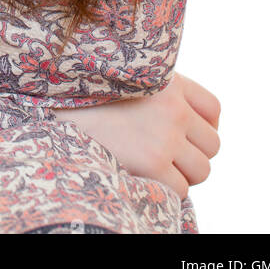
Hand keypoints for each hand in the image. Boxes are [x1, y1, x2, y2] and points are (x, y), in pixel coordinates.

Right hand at [49, 72, 220, 200]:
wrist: (55, 107)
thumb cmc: (88, 96)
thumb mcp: (130, 79)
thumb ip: (160, 93)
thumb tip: (189, 126)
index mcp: (170, 81)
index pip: (213, 109)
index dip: (203, 126)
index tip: (186, 134)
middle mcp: (174, 107)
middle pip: (212, 144)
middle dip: (193, 154)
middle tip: (168, 156)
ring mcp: (166, 137)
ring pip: (202, 170)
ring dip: (183, 174)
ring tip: (156, 168)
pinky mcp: (153, 163)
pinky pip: (181, 189)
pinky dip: (166, 189)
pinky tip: (145, 177)